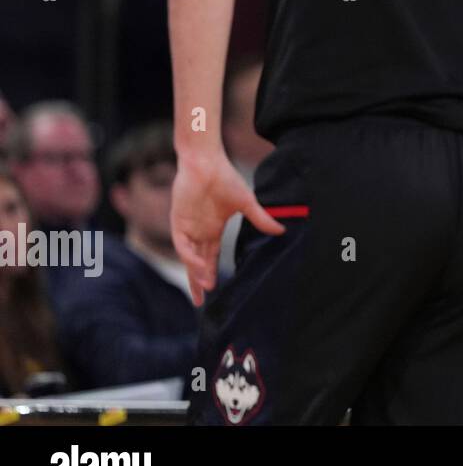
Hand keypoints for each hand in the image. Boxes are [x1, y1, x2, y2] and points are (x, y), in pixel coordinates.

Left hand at [171, 153, 284, 304]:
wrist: (206, 163)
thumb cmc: (225, 178)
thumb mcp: (247, 203)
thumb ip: (260, 218)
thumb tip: (281, 230)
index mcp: (212, 229)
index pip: (210, 257)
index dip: (211, 273)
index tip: (216, 290)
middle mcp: (198, 231)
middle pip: (197, 263)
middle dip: (199, 281)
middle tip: (202, 302)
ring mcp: (188, 227)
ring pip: (189, 257)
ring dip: (195, 272)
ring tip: (204, 288)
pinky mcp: (178, 221)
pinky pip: (182, 244)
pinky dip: (189, 255)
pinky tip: (198, 265)